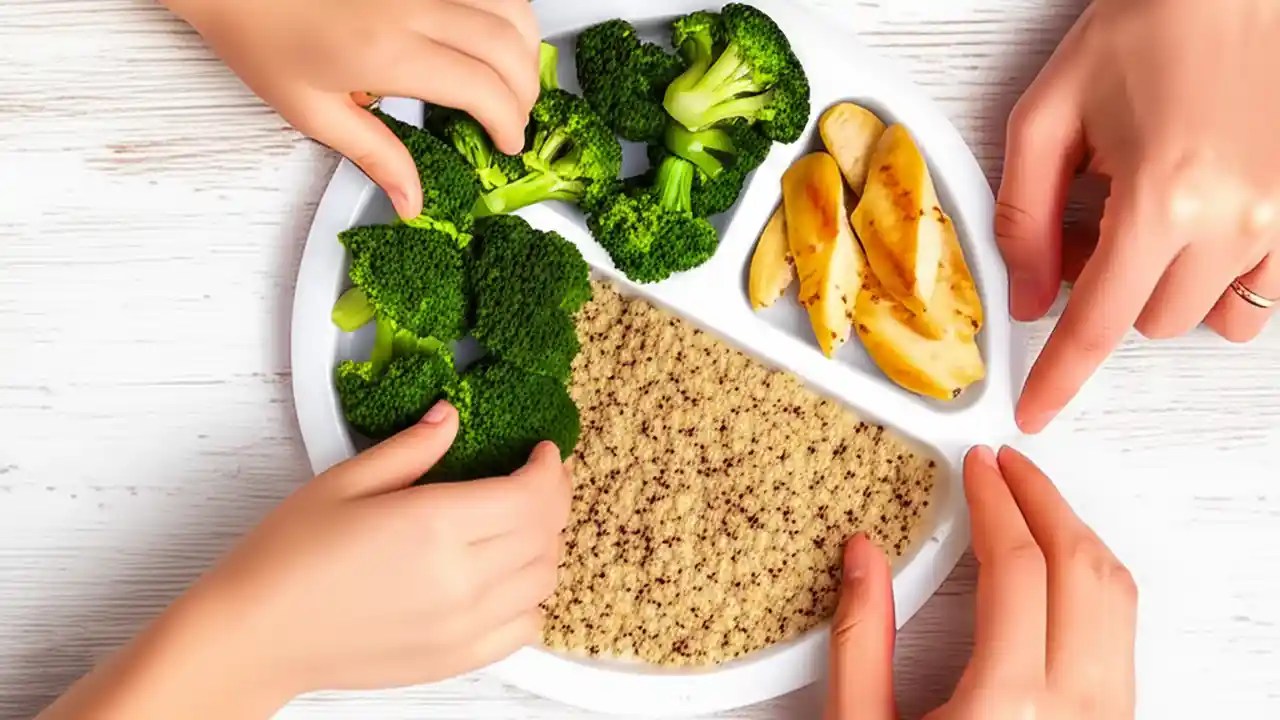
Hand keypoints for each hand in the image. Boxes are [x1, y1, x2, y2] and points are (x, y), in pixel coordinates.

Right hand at [37, 402, 569, 718]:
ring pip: (544, 579)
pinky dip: (532, 597)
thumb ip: (411, 448)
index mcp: (434, 525)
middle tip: (539, 478)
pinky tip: (511, 576)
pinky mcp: (455, 659)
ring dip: (547, 545)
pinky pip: (525, 628)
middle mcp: (460, 579)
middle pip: (545, 534)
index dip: (549, 467)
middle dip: (554, 497)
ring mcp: (462, 626)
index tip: (544, 451)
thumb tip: (450, 417)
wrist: (256, 636)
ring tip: (525, 522)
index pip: (531, 494)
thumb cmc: (287, 559)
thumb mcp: (344, 481)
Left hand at [164, 0, 540, 219]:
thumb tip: (412, 201)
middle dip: (526, 89)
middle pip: (507, 45)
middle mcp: (412, 5)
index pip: (482, 88)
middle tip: (513, 117)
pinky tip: (494, 32)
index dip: (508, 121)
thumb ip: (376, 155)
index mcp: (388, 51)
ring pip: (509, 4)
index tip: (506, 143)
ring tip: (514, 75)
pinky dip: (505, 10)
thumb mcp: (313, 112)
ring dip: (525, 44)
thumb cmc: (259, 36)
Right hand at [824, 446, 1136, 719]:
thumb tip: (862, 557)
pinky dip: (1091, 575)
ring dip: (1075, 533)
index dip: (996, 502)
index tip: (978, 467)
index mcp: (1006, 702)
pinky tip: (1056, 561)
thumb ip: (860, 643)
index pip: (1017, 567)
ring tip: (1032, 503)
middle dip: (1043, 499)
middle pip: (1080, 566)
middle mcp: (1072, 706)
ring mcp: (1106, 716)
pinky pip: (1122, 628)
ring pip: (1114, 593)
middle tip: (1006, 467)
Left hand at [996, 0, 1279, 432]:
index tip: (1038, 410)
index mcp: (1163, 199)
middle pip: (1150, 321)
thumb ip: (1027, 216)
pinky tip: (1198, 219)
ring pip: (1208, 313)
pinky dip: (1218, 274)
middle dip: (1109, 289)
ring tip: (1151, 214)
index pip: (1096, 323)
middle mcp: (1237, 220)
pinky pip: (1262, 288)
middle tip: (1095, 221)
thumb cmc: (1150, 28)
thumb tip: (1029, 297)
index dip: (1060, 377)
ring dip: (1166, 285)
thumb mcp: (1049, 115)